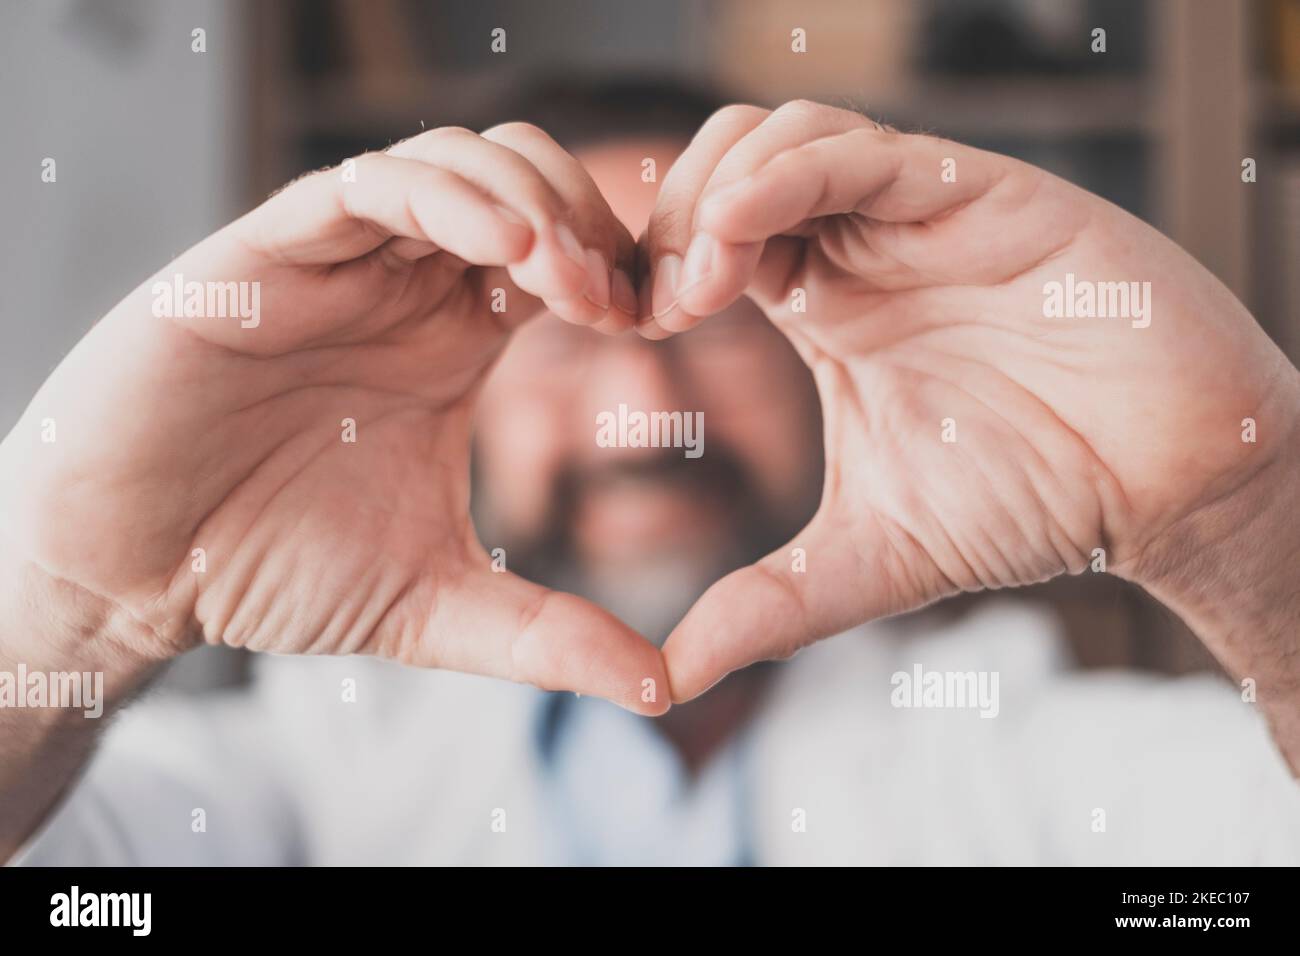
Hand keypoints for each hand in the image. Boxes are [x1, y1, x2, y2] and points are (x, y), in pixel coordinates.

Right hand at [0, 123, 665, 712]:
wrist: (133, 573)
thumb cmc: (271, 570)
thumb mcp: (435, 605)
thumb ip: (546, 637)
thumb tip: (661, 690)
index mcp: (454, 339)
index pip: (564, 255)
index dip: (623, 271)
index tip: (663, 324)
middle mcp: (404, 287)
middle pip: (526, 182)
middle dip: (588, 220)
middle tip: (619, 301)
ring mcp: (339, 265)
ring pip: (455, 163)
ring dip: (528, 198)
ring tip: (567, 277)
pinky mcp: (266, 256)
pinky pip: (363, 184)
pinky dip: (442, 196)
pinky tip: (502, 246)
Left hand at [644, 101, 1299, 706]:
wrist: (1166, 488)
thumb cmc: (1033, 501)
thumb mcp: (873, 556)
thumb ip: (771, 604)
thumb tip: (671, 680)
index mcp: (828, 302)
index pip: (708, 240)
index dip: (648, 267)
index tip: (613, 327)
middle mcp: (866, 244)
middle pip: (727, 166)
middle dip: (667, 220)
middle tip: (646, 305)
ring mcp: (920, 212)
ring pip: (783, 134)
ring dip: (716, 192)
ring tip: (697, 281)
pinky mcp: (984, 194)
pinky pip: (865, 147)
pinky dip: (788, 172)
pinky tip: (739, 231)